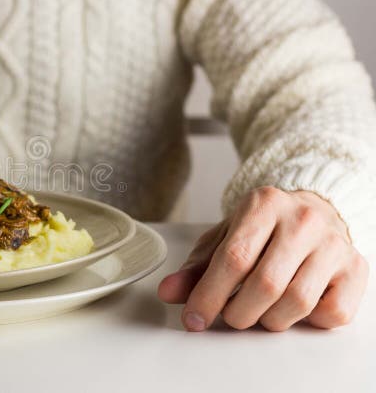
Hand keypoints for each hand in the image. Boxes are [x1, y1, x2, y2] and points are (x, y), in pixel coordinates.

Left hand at [158, 186, 368, 330]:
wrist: (315, 211)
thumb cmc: (264, 230)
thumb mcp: (224, 238)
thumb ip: (195, 267)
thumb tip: (168, 292)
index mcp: (264, 204)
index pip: (234, 258)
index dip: (209, 295)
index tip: (194, 318)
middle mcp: (303, 220)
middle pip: (265, 284)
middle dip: (238, 312)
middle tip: (230, 316)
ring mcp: (334, 244)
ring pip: (297, 302)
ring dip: (270, 320)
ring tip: (259, 311)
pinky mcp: (356, 268)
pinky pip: (331, 312)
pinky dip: (308, 321)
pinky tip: (294, 306)